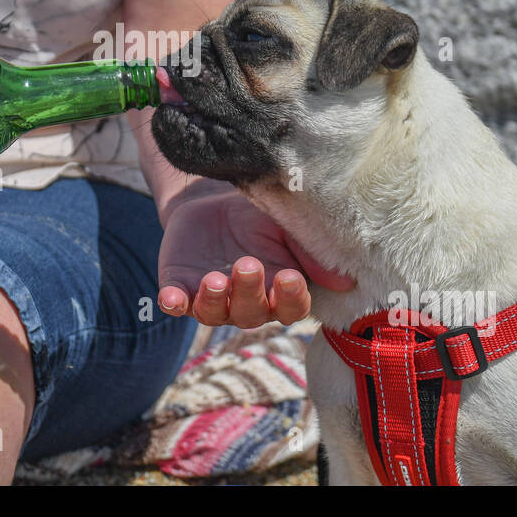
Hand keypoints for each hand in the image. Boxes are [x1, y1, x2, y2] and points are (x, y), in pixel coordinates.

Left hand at [157, 183, 317, 327]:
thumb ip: (310, 251)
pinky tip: (170, 298)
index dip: (291, 297)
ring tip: (215, 279)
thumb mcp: (286, 227)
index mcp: (279, 293)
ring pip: (214, 313)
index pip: (290, 307)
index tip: (290, 277)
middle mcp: (247, 305)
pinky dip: (173, 303)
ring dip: (215, 300)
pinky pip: (176, 304)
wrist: (214, 203)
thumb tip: (346, 281)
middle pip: (251, 313)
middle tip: (248, 264)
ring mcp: (212, 300)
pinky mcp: (180, 288)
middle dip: (250, 291)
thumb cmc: (260, 219)